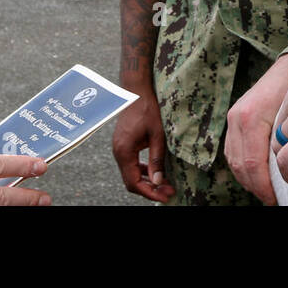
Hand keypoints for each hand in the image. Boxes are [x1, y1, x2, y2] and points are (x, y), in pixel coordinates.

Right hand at [110, 87, 174, 202]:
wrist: (136, 91)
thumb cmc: (147, 109)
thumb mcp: (157, 135)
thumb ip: (156, 160)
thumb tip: (159, 182)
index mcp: (124, 151)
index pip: (134, 182)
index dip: (150, 193)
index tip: (165, 196)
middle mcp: (118, 152)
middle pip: (131, 181)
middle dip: (150, 189)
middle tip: (169, 191)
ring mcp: (119, 148)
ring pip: (130, 174)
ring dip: (147, 181)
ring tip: (166, 184)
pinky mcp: (123, 145)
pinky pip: (130, 165)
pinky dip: (142, 172)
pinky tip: (155, 172)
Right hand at [224, 54, 287, 204]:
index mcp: (251, 117)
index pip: (252, 163)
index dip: (263, 186)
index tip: (275, 199)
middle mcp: (237, 117)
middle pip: (240, 164)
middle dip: (254, 186)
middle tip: (271, 198)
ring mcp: (234, 116)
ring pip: (233, 158)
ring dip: (246, 178)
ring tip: (264, 189)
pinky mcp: (235, 116)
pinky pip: (232, 148)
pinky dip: (242, 164)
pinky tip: (256, 172)